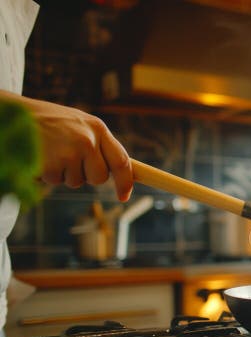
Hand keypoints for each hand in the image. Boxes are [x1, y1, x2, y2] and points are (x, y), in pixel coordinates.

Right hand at [0, 90, 133, 200]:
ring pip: (76, 181)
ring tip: (49, 151)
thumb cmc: (46, 120)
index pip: (121, 160)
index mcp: (97, 128)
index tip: (124, 196)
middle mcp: (88, 140)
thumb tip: (116, 170)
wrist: (13, 113)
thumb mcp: (78, 123)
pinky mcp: (52, 164)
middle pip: (99, 177)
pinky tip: (39, 156)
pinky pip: (55, 181)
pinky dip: (46, 174)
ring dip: (62, 173)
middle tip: (67, 159)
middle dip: (86, 175)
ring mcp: (71, 152)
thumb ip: (97, 143)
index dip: (125, 181)